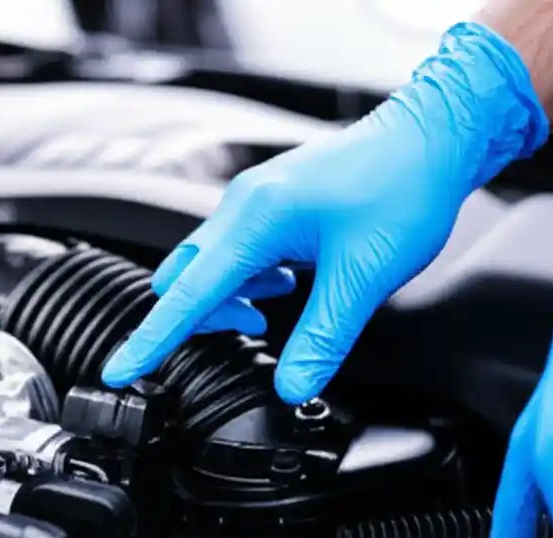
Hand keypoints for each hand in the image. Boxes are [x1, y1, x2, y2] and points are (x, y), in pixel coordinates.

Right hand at [101, 22, 547, 402]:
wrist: (432, 136)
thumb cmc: (403, 188)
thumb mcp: (365, 276)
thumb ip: (323, 337)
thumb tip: (293, 386)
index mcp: (256, 220)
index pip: (189, 293)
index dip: (153, 338)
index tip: (120, 368)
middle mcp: (243, 206)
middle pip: (185, 276)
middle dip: (202, 316)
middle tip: (249, 337)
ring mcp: (253, 201)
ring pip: (209, 263)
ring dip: (229, 297)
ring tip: (278, 309)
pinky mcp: (268, 203)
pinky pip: (233, 249)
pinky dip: (246, 278)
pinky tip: (284, 284)